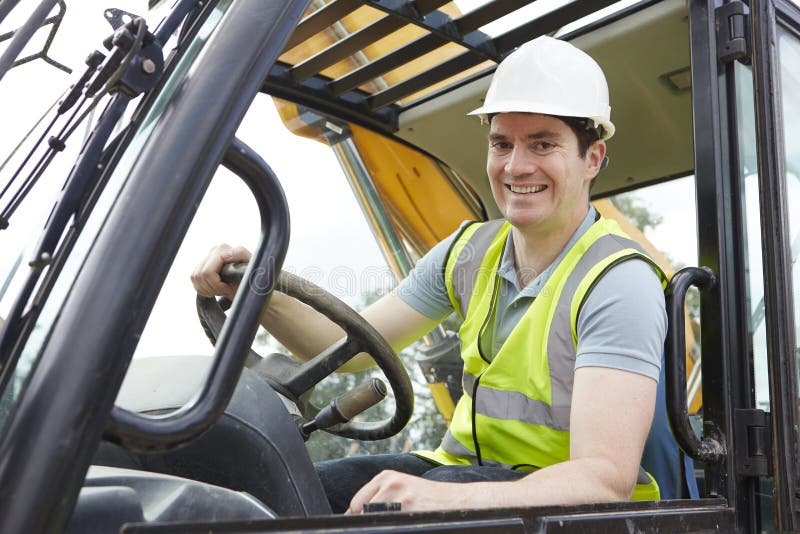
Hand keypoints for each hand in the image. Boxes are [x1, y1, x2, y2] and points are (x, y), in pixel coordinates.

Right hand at [190, 244, 251, 300]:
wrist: (253, 279)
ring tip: (221, 290)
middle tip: (225, 291)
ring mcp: (209, 255)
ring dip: (207, 288)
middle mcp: (216, 249)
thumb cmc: (253, 275)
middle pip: (200, 275)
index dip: (218, 286)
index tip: (230, 289)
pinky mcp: (204, 262)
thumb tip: (222, 256)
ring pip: (195, 277)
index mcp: (225, 249)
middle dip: (212, 288)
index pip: (208, 273)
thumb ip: (239, 256)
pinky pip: (194, 277)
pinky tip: (214, 288)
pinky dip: (202, 287)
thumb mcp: (251, 267)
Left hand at [346, 470, 466, 513]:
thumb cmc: (428, 499)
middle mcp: (390, 484)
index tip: (365, 522)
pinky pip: (388, 524)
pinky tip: (406, 523)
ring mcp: (399, 498)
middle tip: (388, 522)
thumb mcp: (402, 489)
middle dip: (370, 521)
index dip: (358, 518)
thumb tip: (355, 513)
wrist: (457, 502)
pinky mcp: (408, 510)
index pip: (355, 503)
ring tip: (401, 521)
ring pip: (374, 520)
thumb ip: (379, 497)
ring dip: (383, 524)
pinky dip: (393, 526)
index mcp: (385, 477)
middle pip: (361, 513)